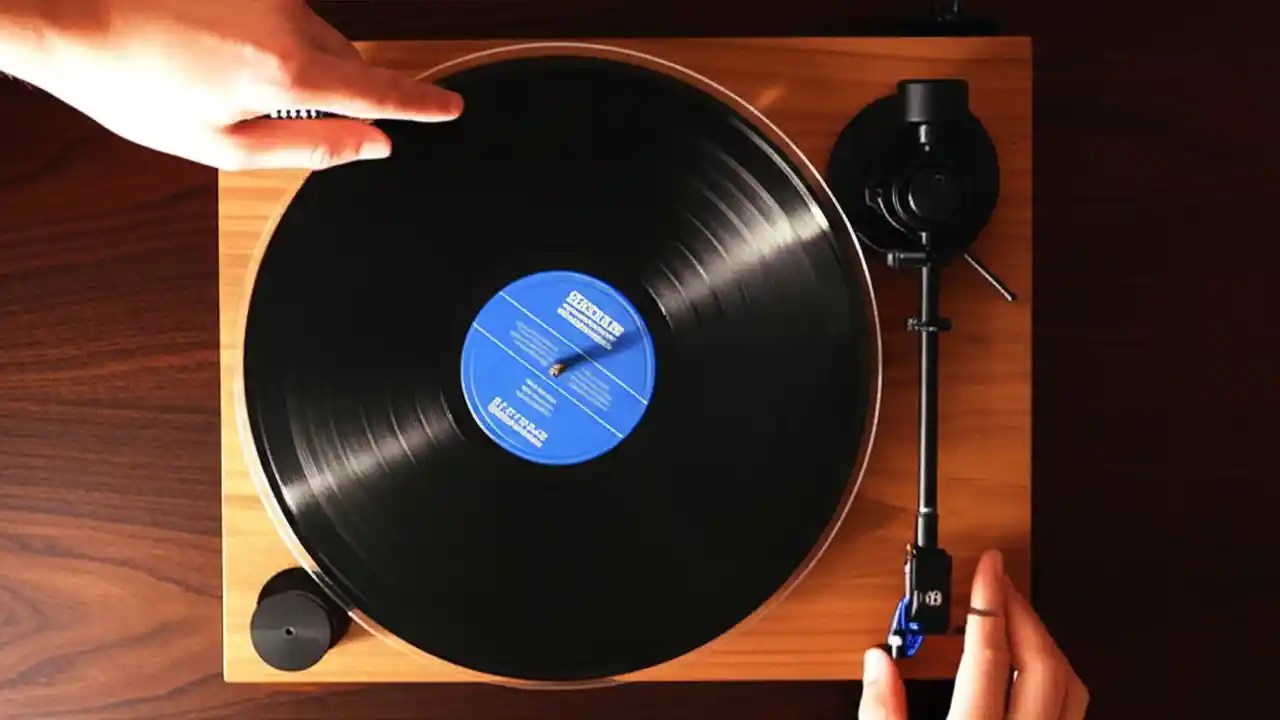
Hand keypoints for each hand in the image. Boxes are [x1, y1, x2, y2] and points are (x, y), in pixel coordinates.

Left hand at [1, 0, 461, 169]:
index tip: (451, 106)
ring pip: (318, 34)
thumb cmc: (134, 85)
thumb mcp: (223, 144)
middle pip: (348, 62)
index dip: (420, 104)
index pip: (378, 91)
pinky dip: (272, 34)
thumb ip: (312, 147)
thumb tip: (373, 145)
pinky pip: (288, 10)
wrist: (71, 18)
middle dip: (333, 91)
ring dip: (298, 61)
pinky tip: (220, 45)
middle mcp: (287, 20)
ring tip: (228, 73)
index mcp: (286, 74)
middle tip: (271, 111)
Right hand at [858, 549, 1088, 718]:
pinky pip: (1073, 711)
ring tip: (1018, 617)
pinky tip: (1032, 669)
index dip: (989, 602)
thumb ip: (882, 714)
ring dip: (1047, 644)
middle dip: (1024, 614)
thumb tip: (878, 662)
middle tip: (1001, 583)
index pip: (990, 657)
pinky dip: (1057, 678)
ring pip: (1072, 689)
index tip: (989, 567)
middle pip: (1043, 665)